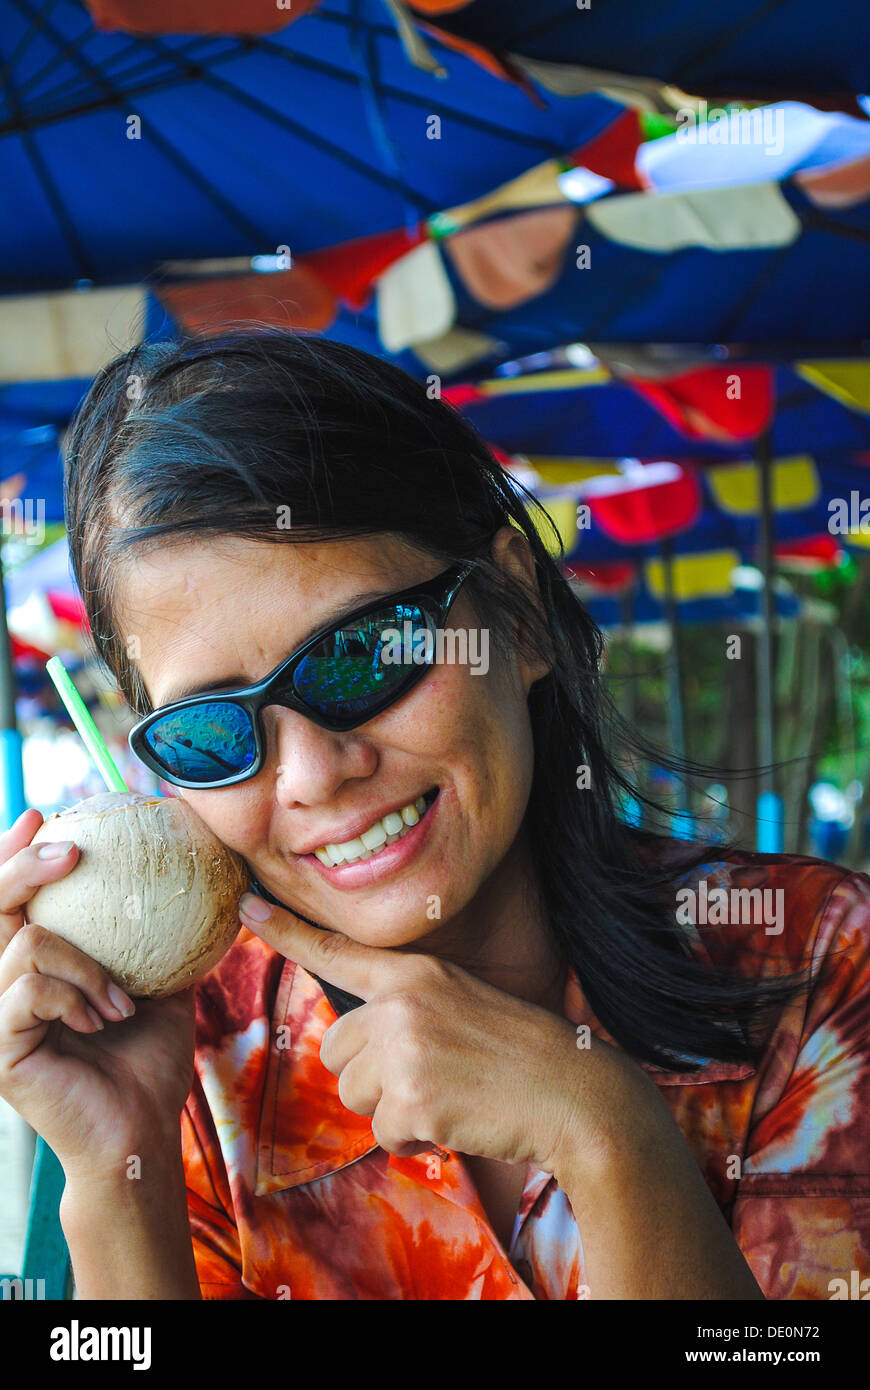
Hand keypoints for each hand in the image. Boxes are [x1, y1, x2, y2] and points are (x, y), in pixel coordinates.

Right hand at [0, 809, 195, 1180]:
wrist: (142, 1128)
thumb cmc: (147, 1058)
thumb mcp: (159, 982)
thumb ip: (157, 935)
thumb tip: (193, 874)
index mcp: (33, 967)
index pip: (9, 901)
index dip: (13, 852)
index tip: (41, 813)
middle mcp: (3, 985)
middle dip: (20, 865)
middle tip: (70, 851)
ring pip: (25, 942)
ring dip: (87, 966)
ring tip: (120, 1002)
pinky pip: (30, 990)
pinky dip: (76, 996)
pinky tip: (102, 1022)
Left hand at [239, 893, 580, 1169]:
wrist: (575, 1093)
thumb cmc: (521, 1054)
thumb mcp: (461, 1004)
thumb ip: (406, 1010)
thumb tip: (357, 1045)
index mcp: (416, 973)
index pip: (337, 949)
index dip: (285, 930)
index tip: (245, 905)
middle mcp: (402, 1003)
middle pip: (335, 1049)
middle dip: (369, 1075)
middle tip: (428, 1077)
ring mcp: (405, 1049)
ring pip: (354, 1095)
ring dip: (393, 1109)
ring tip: (448, 1095)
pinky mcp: (412, 1098)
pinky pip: (385, 1133)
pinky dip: (416, 1138)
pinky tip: (456, 1120)